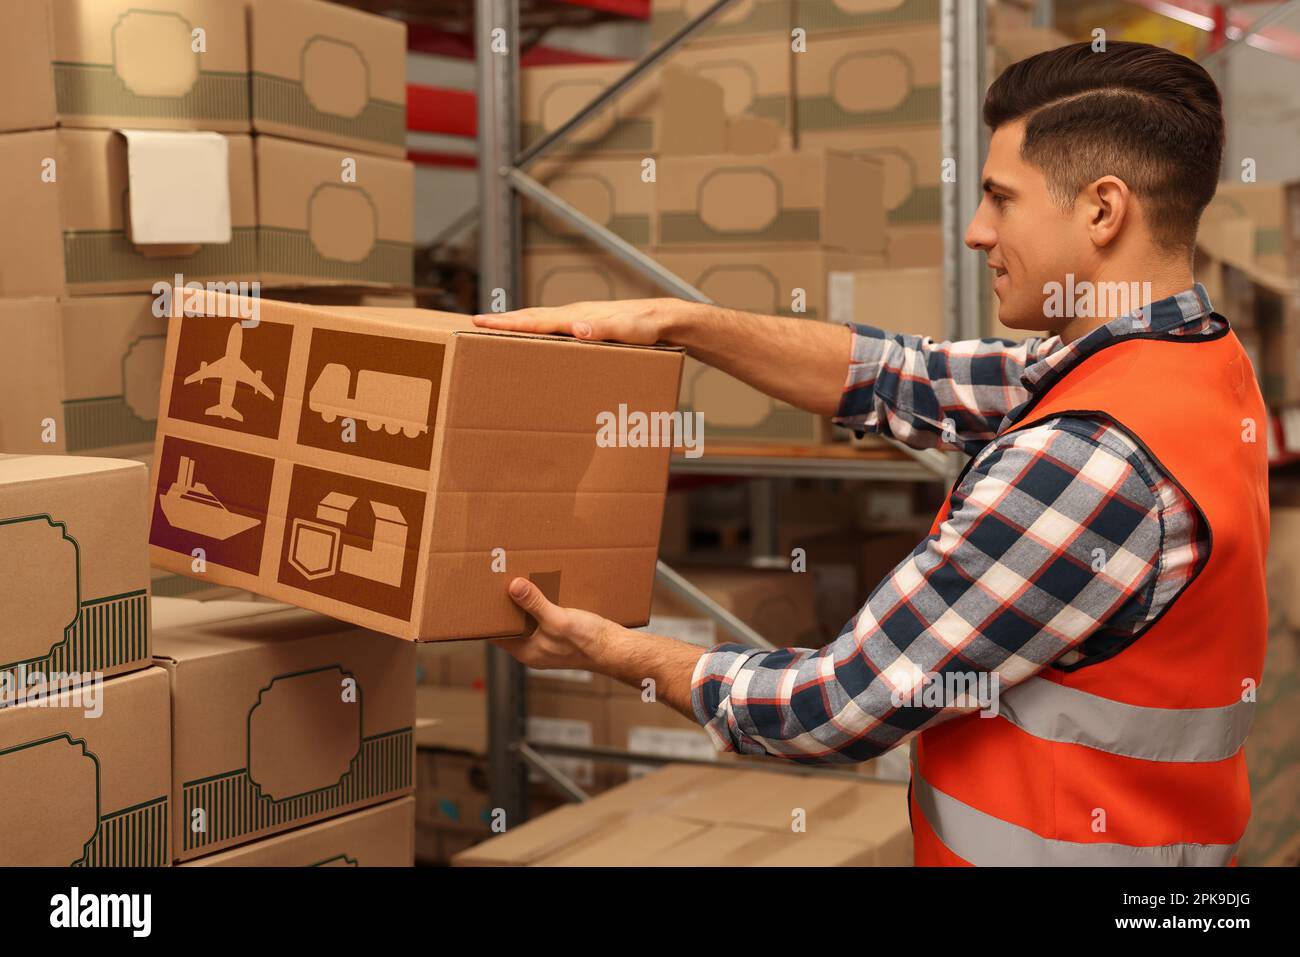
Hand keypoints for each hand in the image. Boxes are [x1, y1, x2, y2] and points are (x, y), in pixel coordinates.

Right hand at [472, 298, 693, 345]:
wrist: (665, 319)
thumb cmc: (647, 327)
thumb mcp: (628, 331)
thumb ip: (603, 330)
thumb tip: (576, 329)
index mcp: (576, 317)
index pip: (534, 320)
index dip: (507, 323)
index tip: (480, 323)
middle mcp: (574, 315)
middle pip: (531, 317)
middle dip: (503, 321)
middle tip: (474, 324)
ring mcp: (579, 319)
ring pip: (540, 320)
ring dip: (517, 324)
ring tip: (494, 329)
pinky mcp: (586, 327)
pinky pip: (554, 328)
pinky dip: (536, 330)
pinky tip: (533, 338)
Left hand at [491, 577, 623, 671]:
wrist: (615, 649)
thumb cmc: (587, 643)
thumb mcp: (557, 620)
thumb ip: (534, 604)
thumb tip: (513, 587)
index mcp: (526, 652)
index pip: (497, 635)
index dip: (489, 618)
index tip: (483, 599)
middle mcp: (534, 649)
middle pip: (512, 626)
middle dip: (507, 607)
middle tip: (500, 585)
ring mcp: (547, 643)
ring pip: (528, 622)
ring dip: (525, 605)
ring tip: (520, 584)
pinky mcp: (560, 636)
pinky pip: (543, 619)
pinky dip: (541, 606)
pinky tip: (544, 592)